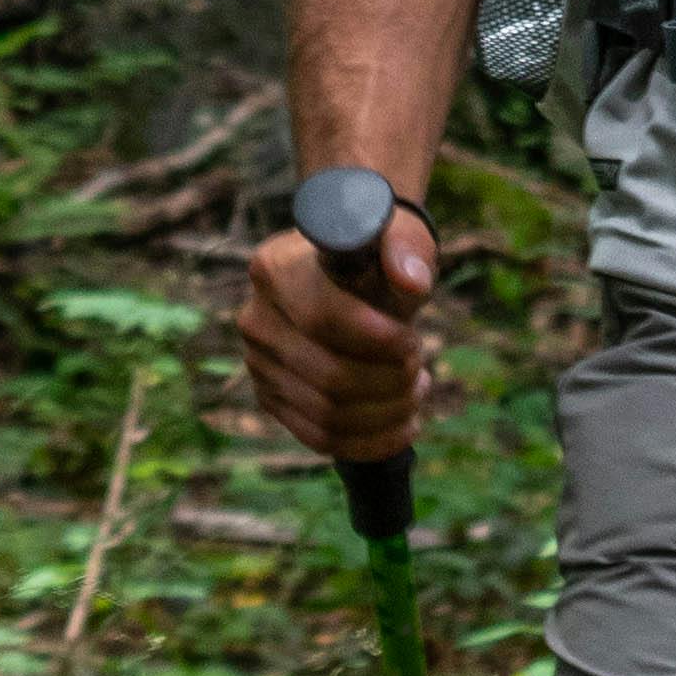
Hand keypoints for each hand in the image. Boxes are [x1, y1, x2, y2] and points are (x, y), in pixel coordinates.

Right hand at [242, 193, 435, 465]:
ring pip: (328, 414)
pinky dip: (370, 441)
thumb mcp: (399, 234)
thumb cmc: (378, 253)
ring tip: (415, 389)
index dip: (377, 340)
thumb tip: (412, 283)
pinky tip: (402, 423)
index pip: (323, 318)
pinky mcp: (271, 397)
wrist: (353, 272)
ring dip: (386, 412)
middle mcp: (256, 318)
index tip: (412, 341)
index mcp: (276, 268)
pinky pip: (320, 436)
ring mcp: (258, 363)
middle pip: (329, 376)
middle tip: (418, 365)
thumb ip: (407, 248)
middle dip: (389, 381)